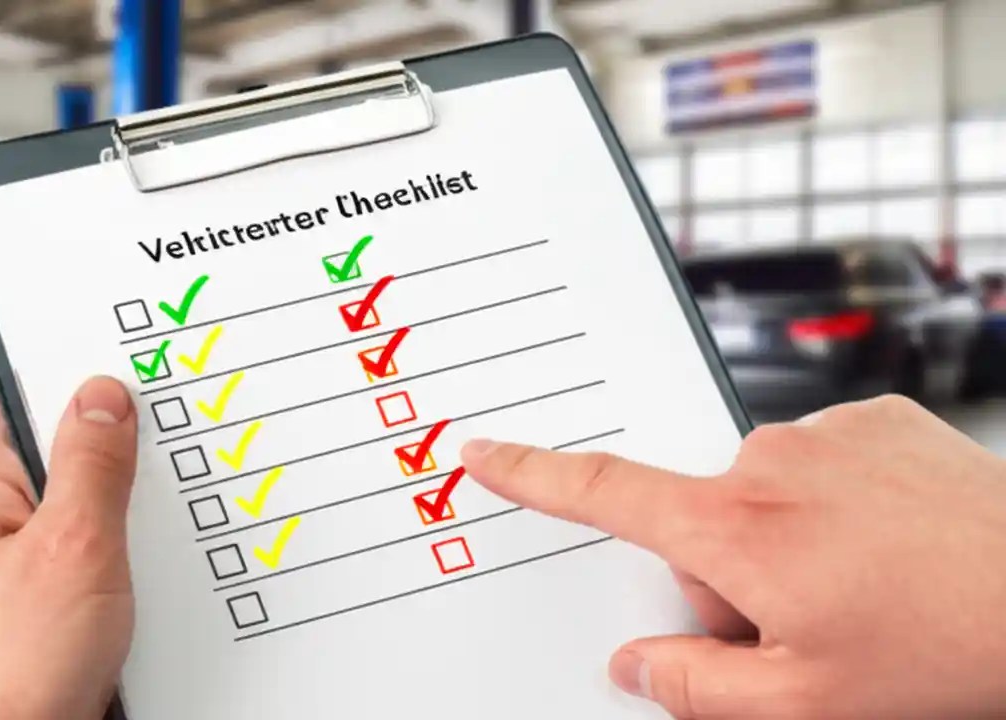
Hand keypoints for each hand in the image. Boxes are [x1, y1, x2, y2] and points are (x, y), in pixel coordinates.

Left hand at [0, 377, 137, 719]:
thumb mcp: (68, 549)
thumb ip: (90, 467)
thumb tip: (102, 397)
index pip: (42, 410)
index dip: (97, 395)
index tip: (152, 386)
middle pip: (79, 469)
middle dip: (130, 479)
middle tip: (168, 488)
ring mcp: (24, 579)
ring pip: (99, 529)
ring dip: (138, 540)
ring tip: (158, 558)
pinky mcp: (50, 621)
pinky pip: (103, 578)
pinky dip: (134, 583)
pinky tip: (155, 597)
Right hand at [461, 395, 1005, 719]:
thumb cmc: (948, 643)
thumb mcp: (803, 701)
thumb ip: (692, 685)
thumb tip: (634, 663)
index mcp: (735, 527)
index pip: (602, 493)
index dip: (531, 474)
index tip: (485, 451)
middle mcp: (769, 461)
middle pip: (697, 525)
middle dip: (729, 578)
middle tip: (804, 624)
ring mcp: (825, 432)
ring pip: (760, 499)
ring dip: (786, 544)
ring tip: (863, 586)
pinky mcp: (873, 417)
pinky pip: (816, 465)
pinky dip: (834, 507)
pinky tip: (887, 546)